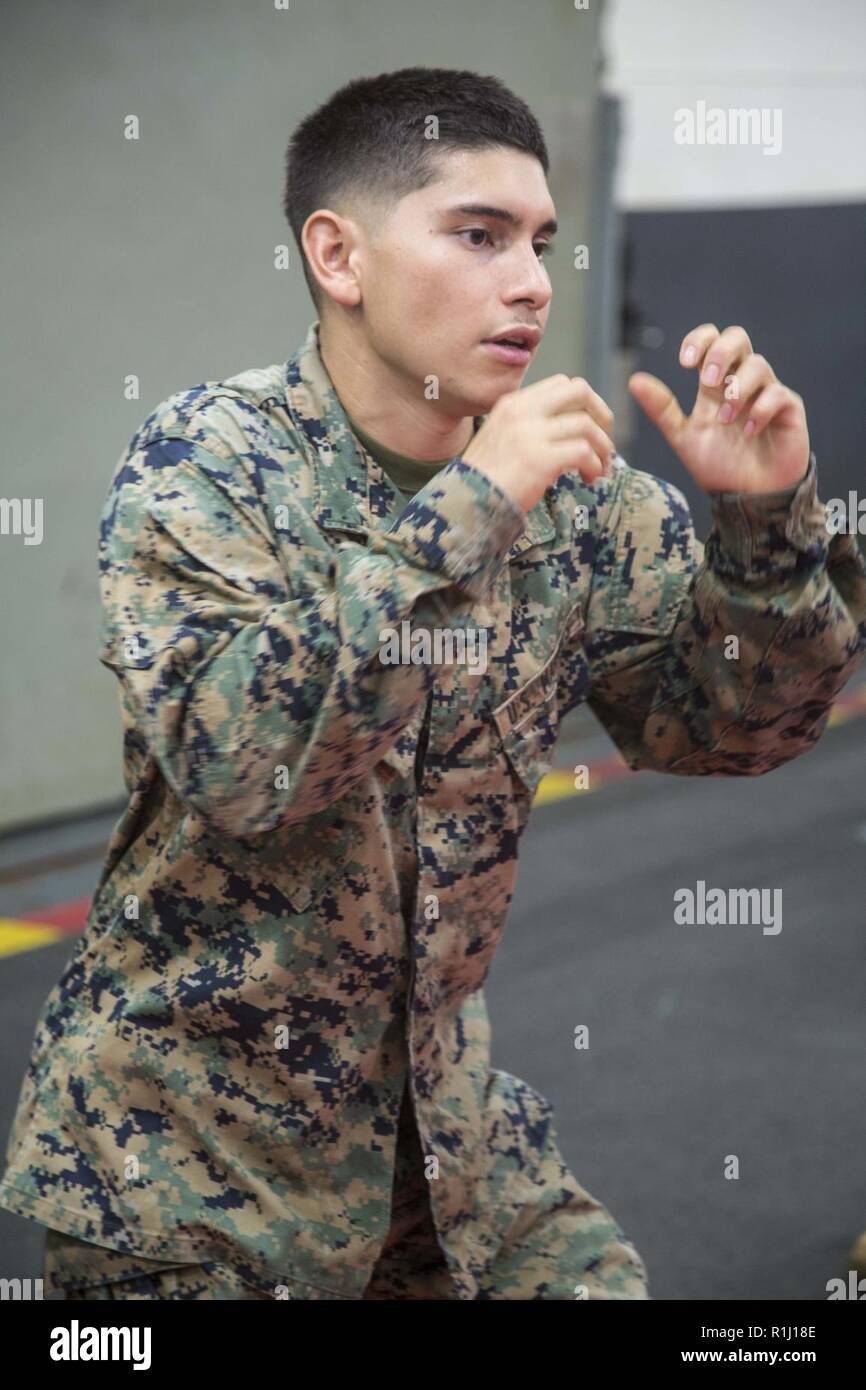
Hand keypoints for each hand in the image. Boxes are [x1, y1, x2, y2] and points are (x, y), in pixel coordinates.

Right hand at [463, 374, 615, 514]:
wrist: (466, 503)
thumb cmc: (485, 479)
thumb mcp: (500, 437)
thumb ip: (527, 425)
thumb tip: (567, 430)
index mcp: (512, 403)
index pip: (561, 384)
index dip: (583, 403)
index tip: (588, 426)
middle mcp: (522, 412)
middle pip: (579, 390)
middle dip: (601, 413)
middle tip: (603, 440)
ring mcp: (530, 434)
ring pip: (587, 425)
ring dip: (602, 448)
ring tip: (600, 469)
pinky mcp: (540, 459)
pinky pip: (584, 452)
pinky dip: (595, 465)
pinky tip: (590, 478)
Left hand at [627, 323, 809, 494]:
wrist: (748, 498)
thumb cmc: (719, 466)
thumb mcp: (683, 437)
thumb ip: (662, 410)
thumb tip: (634, 380)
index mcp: (715, 384)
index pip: (711, 340)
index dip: (699, 340)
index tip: (686, 363)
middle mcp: (742, 381)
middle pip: (738, 337)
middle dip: (720, 353)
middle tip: (706, 382)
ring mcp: (767, 392)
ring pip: (758, 364)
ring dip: (736, 391)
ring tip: (725, 421)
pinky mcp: (789, 409)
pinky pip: (778, 393)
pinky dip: (760, 409)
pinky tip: (748, 431)